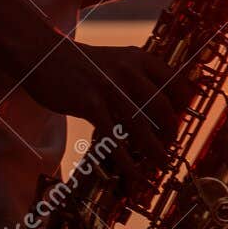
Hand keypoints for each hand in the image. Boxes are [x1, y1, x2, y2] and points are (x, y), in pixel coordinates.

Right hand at [27, 37, 186, 187]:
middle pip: (163, 107)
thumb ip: (138, 76)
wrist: (44, 55)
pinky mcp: (90, 104)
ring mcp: (109, 87)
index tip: (183, 120)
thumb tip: (161, 106)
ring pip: (141, 126)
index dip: (184, 105)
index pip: (176, 81)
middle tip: (171, 146)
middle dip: (171, 131)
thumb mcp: (117, 60)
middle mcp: (129, 70)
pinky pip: (114, 138)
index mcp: (139, 58)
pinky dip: (126, 160)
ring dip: (155, 150)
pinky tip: (133, 173)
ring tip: (162, 165)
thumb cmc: (84, 64)